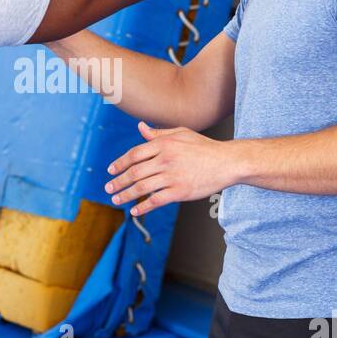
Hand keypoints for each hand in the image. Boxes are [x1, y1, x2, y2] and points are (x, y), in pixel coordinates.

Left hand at [104, 121, 236, 216]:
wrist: (227, 162)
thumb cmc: (205, 147)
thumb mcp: (181, 133)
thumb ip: (158, 133)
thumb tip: (140, 127)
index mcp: (164, 144)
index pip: (134, 154)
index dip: (120, 163)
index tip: (110, 171)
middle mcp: (166, 159)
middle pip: (134, 172)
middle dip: (118, 181)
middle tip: (109, 188)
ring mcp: (172, 176)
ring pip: (142, 187)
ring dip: (126, 195)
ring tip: (116, 199)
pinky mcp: (180, 191)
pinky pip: (156, 200)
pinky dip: (143, 206)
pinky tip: (135, 210)